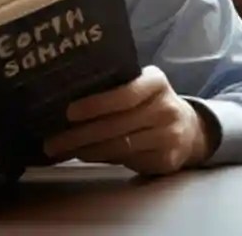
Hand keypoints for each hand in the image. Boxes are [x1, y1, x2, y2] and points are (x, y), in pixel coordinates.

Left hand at [43, 66, 211, 175]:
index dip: (96, 104)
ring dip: (86, 150)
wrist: (189, 128)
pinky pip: (126, 160)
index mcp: (156, 82)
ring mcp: (168, 136)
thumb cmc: (151, 102)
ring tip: (61, 151)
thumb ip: (114, 88)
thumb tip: (67, 101)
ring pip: (119, 146)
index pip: (125, 94)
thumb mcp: (141, 85)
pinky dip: (101, 158)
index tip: (69, 112)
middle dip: (79, 135)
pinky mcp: (166, 159)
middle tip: (51, 141)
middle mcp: (166, 108)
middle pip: (117, 125)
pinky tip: (84, 155)